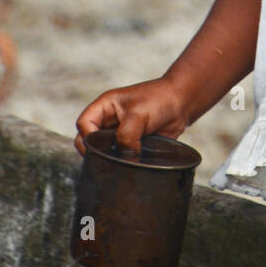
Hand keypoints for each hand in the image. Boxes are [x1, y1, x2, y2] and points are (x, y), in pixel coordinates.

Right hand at [74, 77, 189, 156]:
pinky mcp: (130, 145)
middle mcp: (109, 120)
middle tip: (109, 160)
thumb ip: (127, 135)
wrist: (182, 104)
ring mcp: (119, 133)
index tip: (100, 147)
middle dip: (96, 151)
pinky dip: (122, 163)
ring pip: (104, 151)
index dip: (88, 137)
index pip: (84, 123)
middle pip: (89, 140)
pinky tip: (130, 166)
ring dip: (110, 158)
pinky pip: (120, 157)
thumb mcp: (139, 114)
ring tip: (121, 163)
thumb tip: (125, 158)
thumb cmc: (160, 100)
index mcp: (105, 106)